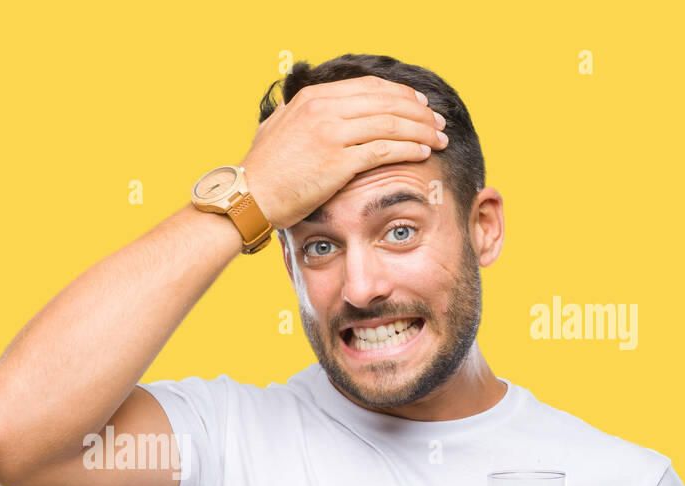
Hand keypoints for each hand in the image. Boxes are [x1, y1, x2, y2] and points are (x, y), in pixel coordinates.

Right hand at [241, 75, 448, 230]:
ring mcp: (331, 134)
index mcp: (312, 99)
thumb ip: (295, 113)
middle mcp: (323, 110)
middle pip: (386, 102)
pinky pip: (384, 150)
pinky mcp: (337, 162)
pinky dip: (409, 149)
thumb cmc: (260, 171)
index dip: (400, 94)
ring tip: (439, 139)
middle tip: (437, 122)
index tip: (418, 104)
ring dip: (421, 130)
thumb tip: (304, 107)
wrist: (246, 197)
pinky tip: (423, 153)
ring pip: (391, 124)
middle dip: (419, 111)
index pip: (370, 88)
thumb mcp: (275, 128)